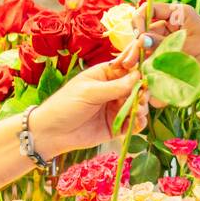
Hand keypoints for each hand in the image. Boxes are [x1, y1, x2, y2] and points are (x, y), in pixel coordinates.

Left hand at [28, 58, 148, 159]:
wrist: (52, 134)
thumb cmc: (65, 105)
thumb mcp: (89, 92)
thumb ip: (115, 87)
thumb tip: (138, 77)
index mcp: (106, 75)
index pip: (128, 67)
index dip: (139, 68)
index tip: (147, 74)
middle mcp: (114, 90)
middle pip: (137, 86)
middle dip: (143, 91)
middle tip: (141, 97)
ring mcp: (117, 107)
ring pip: (139, 104)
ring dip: (143, 106)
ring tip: (137, 111)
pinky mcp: (118, 125)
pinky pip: (135, 122)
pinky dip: (139, 122)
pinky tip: (135, 122)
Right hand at [123, 2, 199, 81]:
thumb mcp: (187, 49)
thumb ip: (162, 44)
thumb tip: (140, 40)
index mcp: (179, 13)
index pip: (150, 10)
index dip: (140, 21)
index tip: (138, 38)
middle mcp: (174, 22)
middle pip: (147, 28)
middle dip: (137, 44)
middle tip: (128, 62)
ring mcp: (174, 36)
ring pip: (150, 42)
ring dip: (141, 54)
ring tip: (131, 68)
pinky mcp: (175, 49)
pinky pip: (158, 52)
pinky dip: (150, 60)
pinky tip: (142, 71)